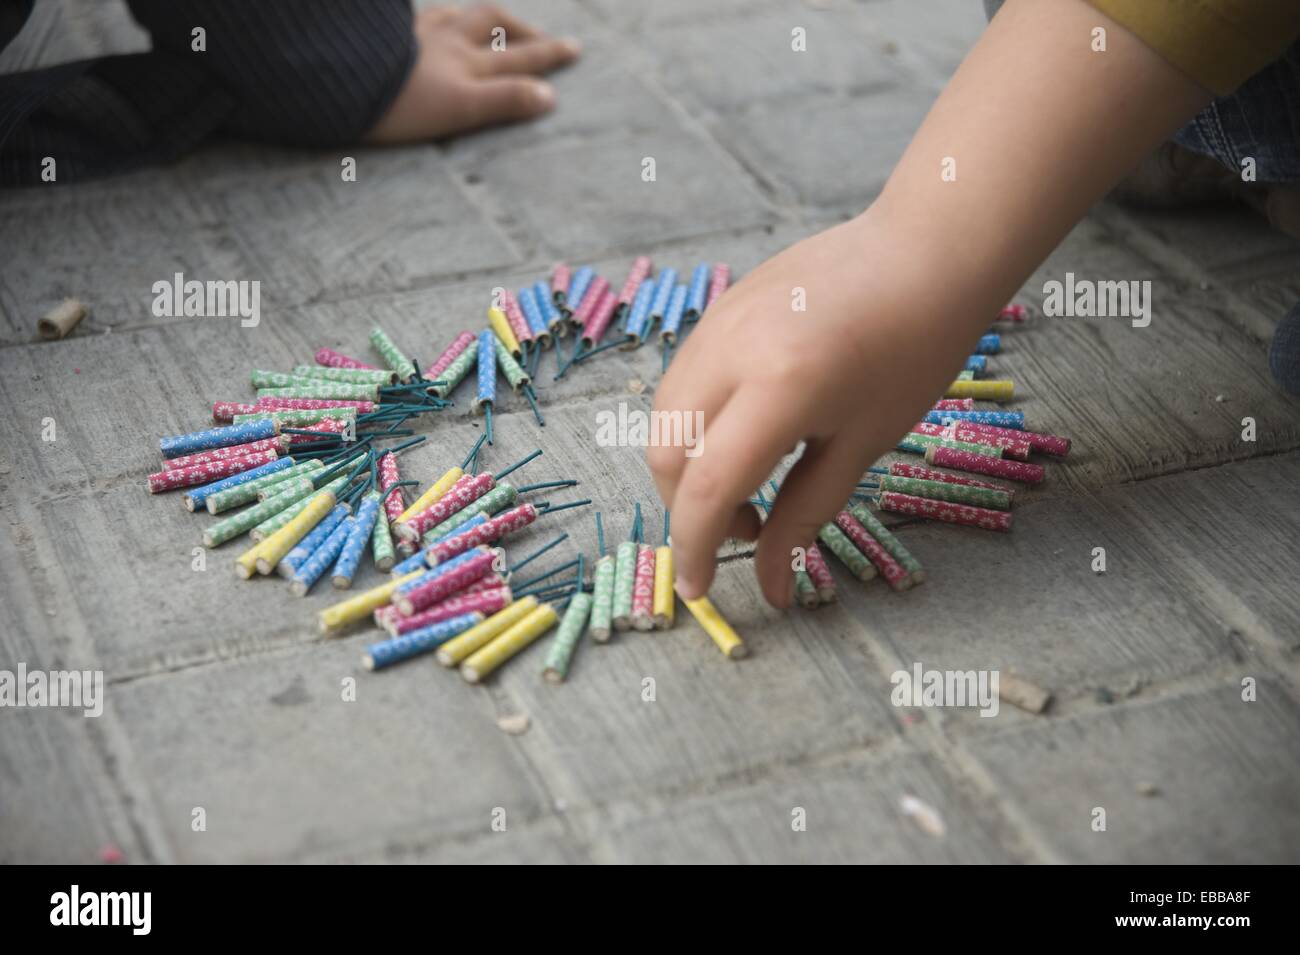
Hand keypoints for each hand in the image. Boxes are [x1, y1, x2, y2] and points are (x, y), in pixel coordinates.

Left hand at [366, 4, 579, 142]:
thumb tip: (549, 96)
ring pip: (453, 16)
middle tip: (542, 36)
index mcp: (465, 63)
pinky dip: (431, 20)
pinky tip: (425, 25)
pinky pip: (416, 20)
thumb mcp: (460, 108)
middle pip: (492, 24)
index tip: (574, 49)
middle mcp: (444, 40)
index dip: (548, 54)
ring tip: (482, 22)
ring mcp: (412, 34)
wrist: (334, 78)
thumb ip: (505, 102)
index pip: (518, 57)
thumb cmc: (395, 102)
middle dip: (522, 30)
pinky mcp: (381, 37)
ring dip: (475, 18)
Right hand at [649, 210, 986, 607]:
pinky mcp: (716, 311)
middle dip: (689, 510)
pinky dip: (694, 428)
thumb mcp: (863, 444)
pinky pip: (681, 384)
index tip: (700, 590)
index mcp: (780, 386)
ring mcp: (716, 322)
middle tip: (749, 530)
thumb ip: (804, 517)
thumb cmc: (913, 351)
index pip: (708, 485)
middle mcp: (731, 350)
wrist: (922, 252)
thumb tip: (769, 587)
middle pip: (667, 454)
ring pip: (663, 418)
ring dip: (687, 469)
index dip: (696, 547)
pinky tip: (747, 436)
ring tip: (750, 484)